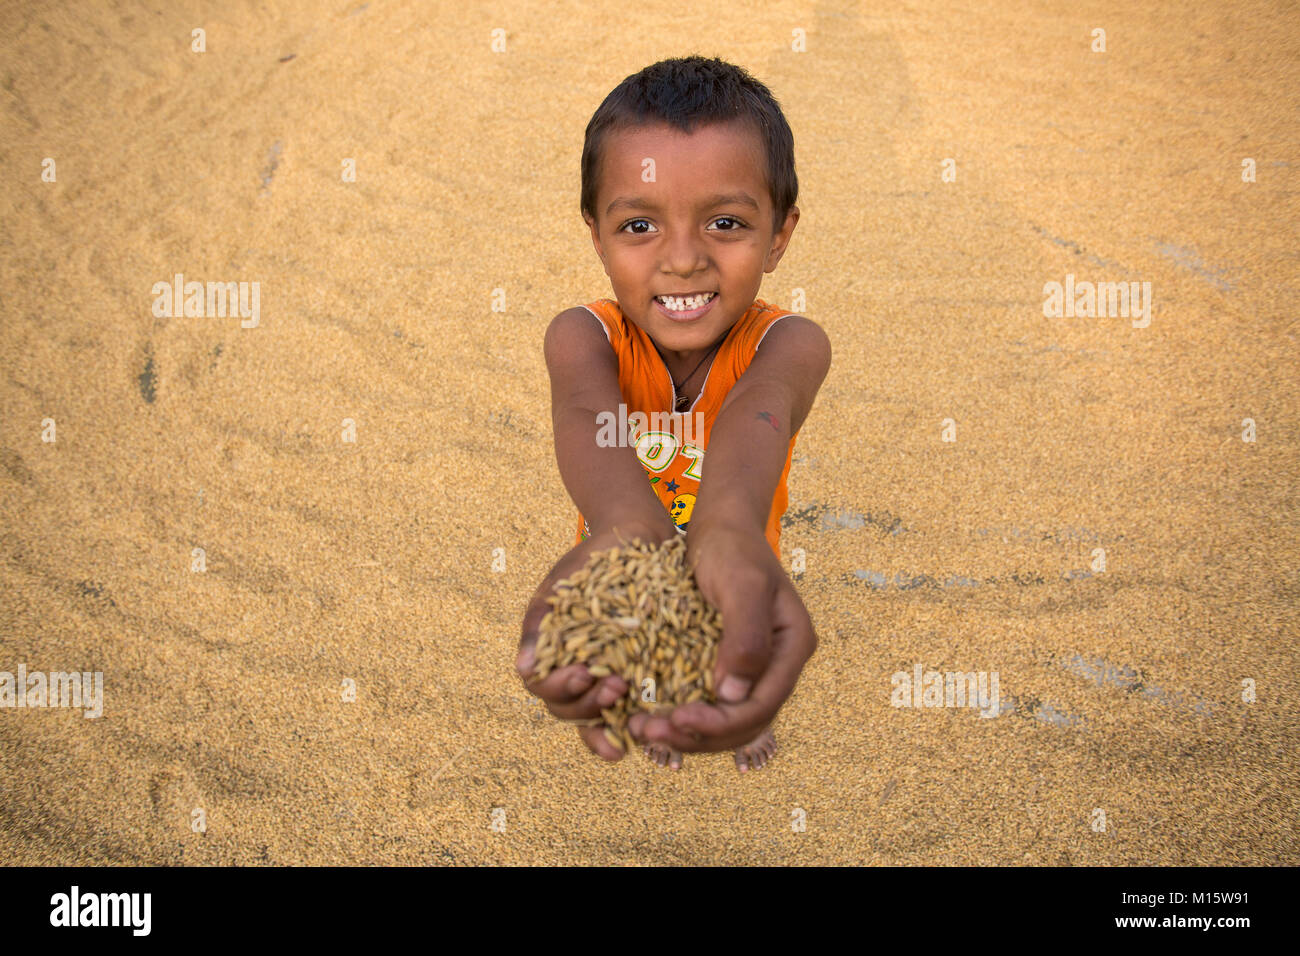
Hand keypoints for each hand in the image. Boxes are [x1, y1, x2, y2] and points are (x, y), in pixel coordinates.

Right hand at [516, 515, 678, 760]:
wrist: (634, 535)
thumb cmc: (590, 560)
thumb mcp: (561, 586)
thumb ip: (541, 624)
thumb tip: (524, 666)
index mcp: (551, 652)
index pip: (543, 687)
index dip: (560, 688)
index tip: (583, 673)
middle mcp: (576, 670)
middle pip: (568, 710)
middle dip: (588, 705)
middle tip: (616, 687)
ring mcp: (606, 675)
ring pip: (596, 716)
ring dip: (608, 718)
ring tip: (628, 693)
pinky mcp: (639, 673)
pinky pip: (631, 707)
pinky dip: (632, 721)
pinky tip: (646, 723)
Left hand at [629, 522, 816, 751]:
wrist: (718, 524)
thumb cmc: (732, 547)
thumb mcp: (741, 585)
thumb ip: (745, 638)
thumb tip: (732, 695)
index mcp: (792, 647)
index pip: (761, 705)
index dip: (721, 724)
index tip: (678, 722)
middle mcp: (776, 665)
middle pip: (743, 723)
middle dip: (697, 736)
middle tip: (648, 734)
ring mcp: (751, 667)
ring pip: (722, 721)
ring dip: (683, 733)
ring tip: (639, 731)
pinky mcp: (723, 664)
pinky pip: (704, 703)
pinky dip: (676, 715)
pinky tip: (642, 716)